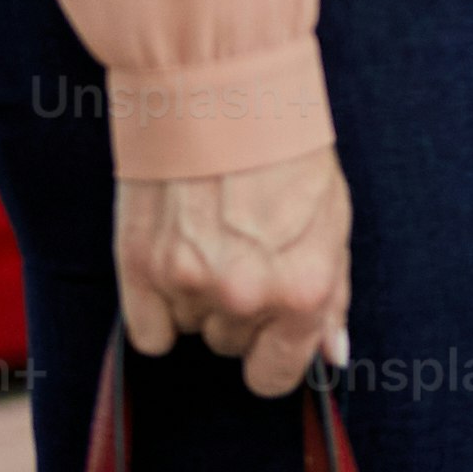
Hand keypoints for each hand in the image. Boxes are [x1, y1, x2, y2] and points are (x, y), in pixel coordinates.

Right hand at [115, 143, 350, 399]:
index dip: (273, 354)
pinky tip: (176, 255)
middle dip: (238, 310)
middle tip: (243, 249)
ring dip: (199, 299)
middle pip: (230, 346)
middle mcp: (247, 295)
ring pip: (191, 330)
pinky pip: (149, 333)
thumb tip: (332, 358)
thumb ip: (332, 296)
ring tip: (212, 236)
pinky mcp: (139, 269)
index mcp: (304, 287)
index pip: (276, 375)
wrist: (224, 96)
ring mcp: (189, 284)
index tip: (269, 334)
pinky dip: (157, 307)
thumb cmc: (288, 155)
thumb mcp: (332, 221)